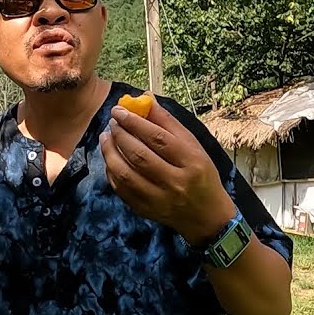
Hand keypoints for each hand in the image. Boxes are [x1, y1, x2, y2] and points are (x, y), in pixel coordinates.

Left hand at [100, 97, 236, 244]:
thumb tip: (145, 99)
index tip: (119, 111)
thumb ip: (169, 124)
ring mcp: (159, 199)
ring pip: (125, 173)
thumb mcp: (194, 147)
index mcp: (191, 162)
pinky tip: (110, 157)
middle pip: (139, 155)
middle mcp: (175, 182)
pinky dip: (111, 170)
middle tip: (113, 122)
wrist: (207, 216)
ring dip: (110, 152)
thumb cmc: (201, 174)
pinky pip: (121, 188)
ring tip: (106, 136)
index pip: (159, 139)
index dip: (135, 123)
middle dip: (120, 134)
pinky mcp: (145, 210)